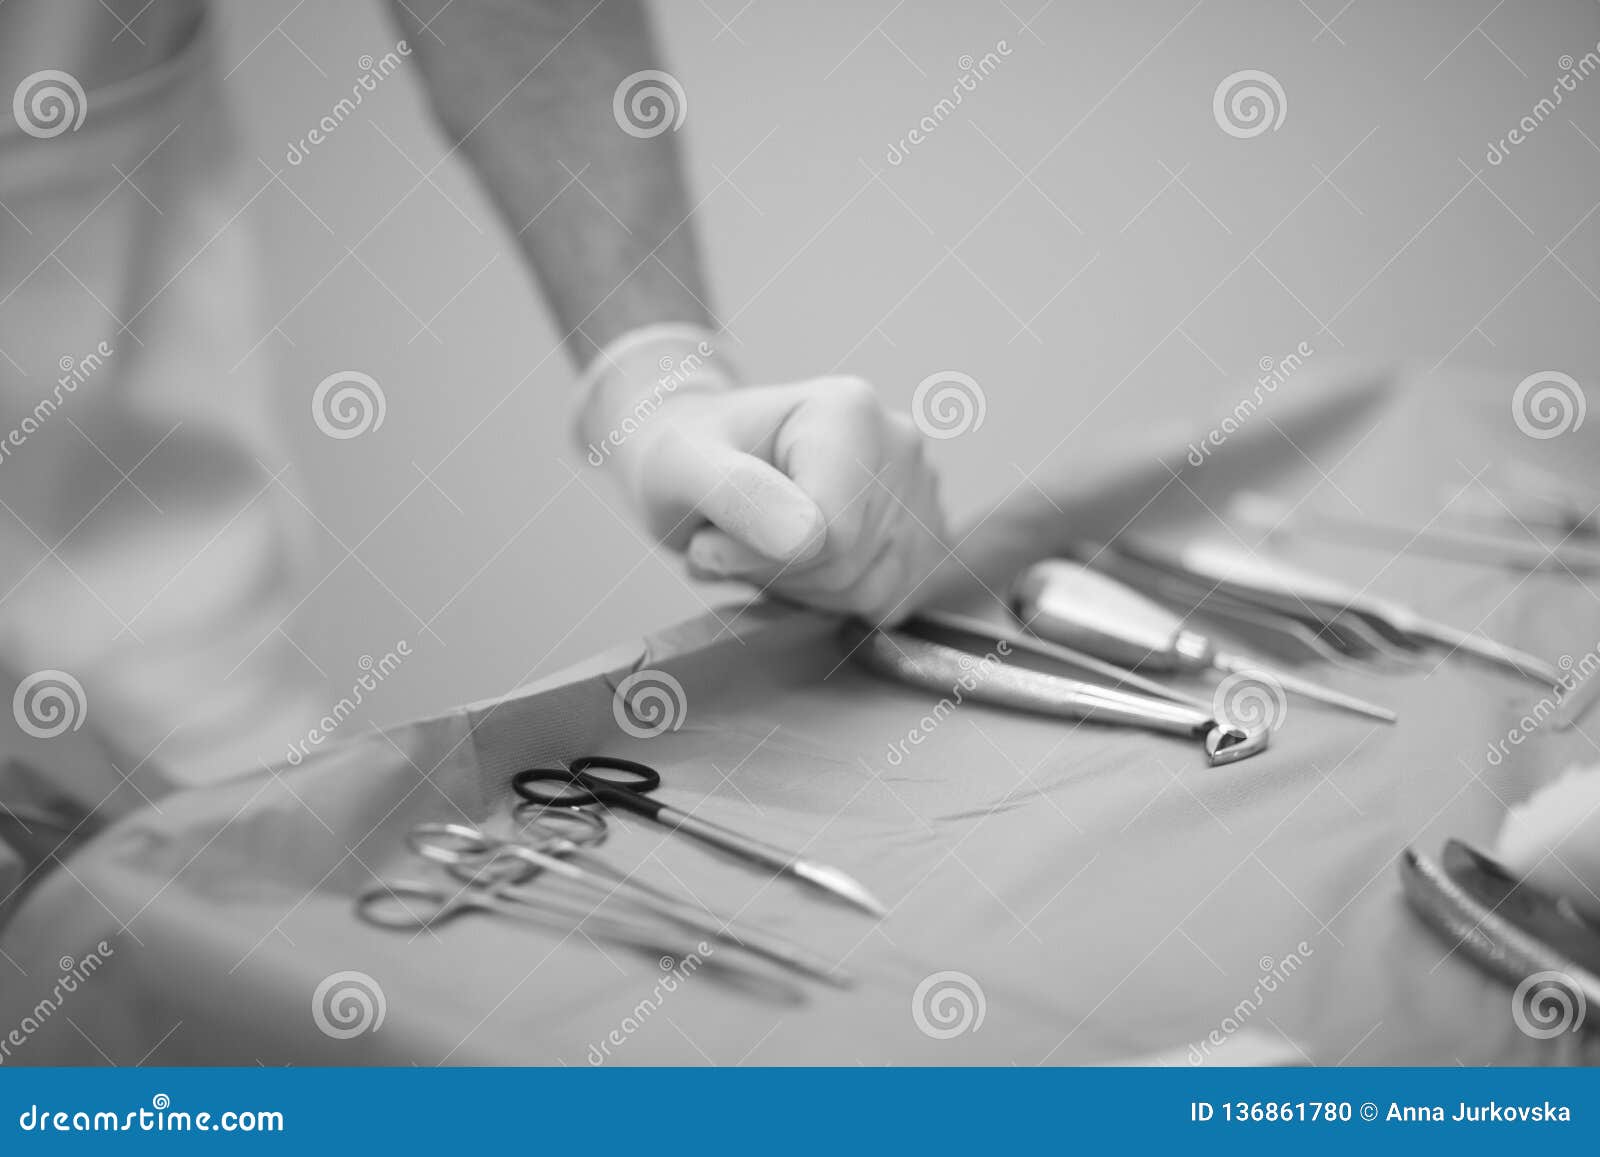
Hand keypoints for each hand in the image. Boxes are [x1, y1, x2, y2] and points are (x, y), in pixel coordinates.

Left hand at [586, 357, 947, 624]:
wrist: (701, 462)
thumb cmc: (685, 457)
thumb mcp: (679, 467)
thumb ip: (737, 494)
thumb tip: (806, 537)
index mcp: (849, 412)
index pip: (831, 535)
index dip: (762, 558)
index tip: (712, 538)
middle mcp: (899, 442)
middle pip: (851, 564)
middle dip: (781, 572)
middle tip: (734, 542)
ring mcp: (919, 489)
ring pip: (874, 590)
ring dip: (805, 589)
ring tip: (765, 544)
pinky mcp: (925, 534)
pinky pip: (891, 601)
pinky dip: (837, 600)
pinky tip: (801, 561)